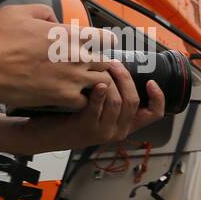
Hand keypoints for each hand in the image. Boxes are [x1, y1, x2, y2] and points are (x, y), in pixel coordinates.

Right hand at [0, 5, 114, 108]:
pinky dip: (82, 100)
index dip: (105, 42)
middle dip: (98, 63)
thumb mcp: (19, 12)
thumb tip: (55, 20)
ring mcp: (72, 78)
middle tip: (87, 67)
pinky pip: (86, 101)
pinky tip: (71, 97)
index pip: (106, 38)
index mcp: (68, 34)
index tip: (101, 45)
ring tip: (80, 83)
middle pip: (105, 62)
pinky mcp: (62, 97)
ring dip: (93, 83)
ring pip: (101, 82)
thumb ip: (44, 12)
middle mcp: (75, 55)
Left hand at [14, 64, 164, 152]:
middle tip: (114, 64)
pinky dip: (99, 93)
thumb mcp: (98, 110)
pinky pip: (99, 107)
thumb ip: (112, 96)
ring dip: (112, 81)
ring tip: (102, 68)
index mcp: (126, 126)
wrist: (42, 135)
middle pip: (134, 100)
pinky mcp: (87, 128)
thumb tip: (120, 68)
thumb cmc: (69, 117)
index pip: (154, 114)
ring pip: (118, 102)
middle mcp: (119, 131)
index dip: (158, 97)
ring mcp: (104, 132)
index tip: (152, 82)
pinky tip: (95, 82)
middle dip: (126, 78)